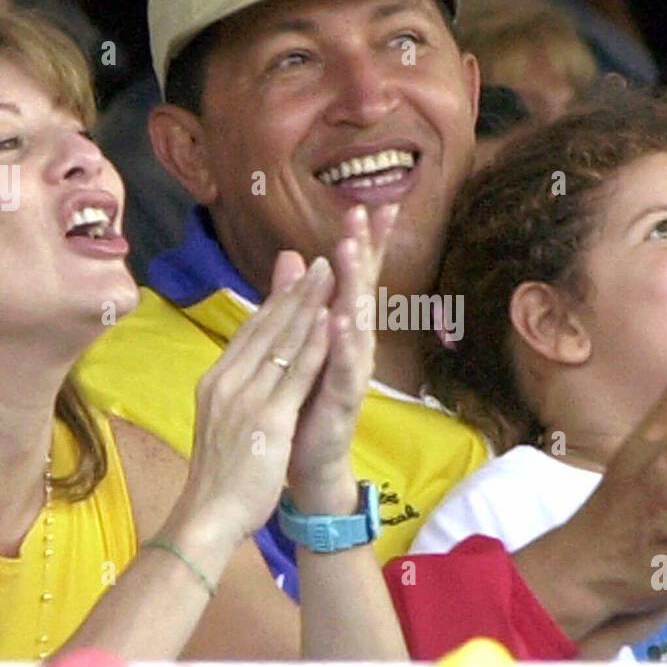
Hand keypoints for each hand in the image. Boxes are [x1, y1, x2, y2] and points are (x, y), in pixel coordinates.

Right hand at [177, 254, 333, 539]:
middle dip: (297, 290)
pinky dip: (314, 344)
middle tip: (321, 259)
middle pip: (267, 327)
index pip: (250, 331)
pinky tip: (330, 321)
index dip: (276, 299)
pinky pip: (296, 375)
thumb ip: (235, 388)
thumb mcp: (221, 421)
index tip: (298, 272)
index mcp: (217, 380)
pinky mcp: (267, 418)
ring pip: (283, 342)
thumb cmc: (219, 474)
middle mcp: (228, 381)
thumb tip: (241, 365)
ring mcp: (246, 398)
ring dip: (309, 304)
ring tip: (331, 274)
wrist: (207, 514)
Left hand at [285, 204, 398, 513]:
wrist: (306, 463)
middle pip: (363, 289)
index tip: (370, 204)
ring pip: (358, 323)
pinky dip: (344, 345)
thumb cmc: (307, 401)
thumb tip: (296, 255)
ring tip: (349, 253)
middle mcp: (354, 345)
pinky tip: (342, 321)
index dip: (364, 242)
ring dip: (354, 286)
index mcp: (342, 330)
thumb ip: (302, 301)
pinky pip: (346, 369)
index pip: (353, 278)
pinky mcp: (344, 401)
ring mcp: (353, 372)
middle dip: (365, 251)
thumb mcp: (302, 343)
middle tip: (367, 213)